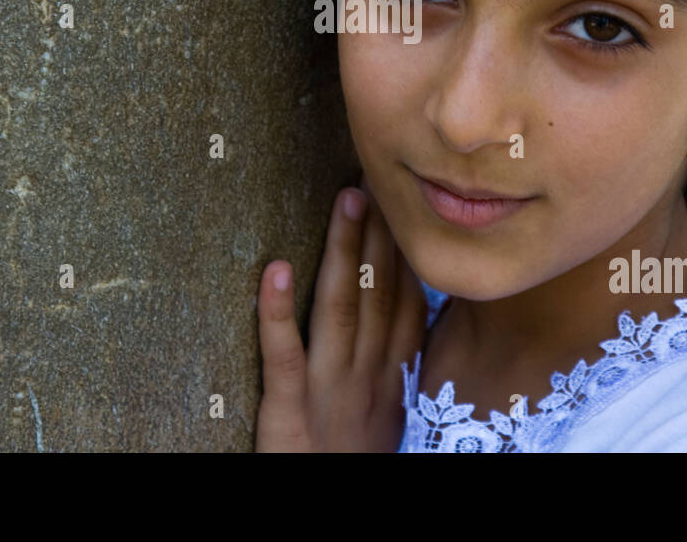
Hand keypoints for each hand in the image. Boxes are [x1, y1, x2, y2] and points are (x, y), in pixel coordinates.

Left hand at [256, 177, 427, 450]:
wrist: (333, 508)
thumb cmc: (358, 465)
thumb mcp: (392, 413)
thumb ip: (399, 361)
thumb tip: (411, 307)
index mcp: (394, 380)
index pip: (406, 302)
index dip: (406, 250)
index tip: (407, 203)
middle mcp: (369, 380)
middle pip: (377, 296)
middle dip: (380, 235)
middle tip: (377, 178)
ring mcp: (329, 396)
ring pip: (339, 312)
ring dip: (343, 254)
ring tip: (346, 201)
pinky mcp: (289, 419)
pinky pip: (284, 360)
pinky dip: (277, 314)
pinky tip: (275, 270)